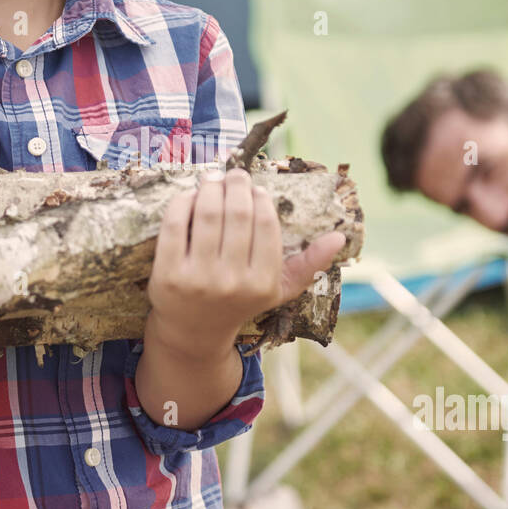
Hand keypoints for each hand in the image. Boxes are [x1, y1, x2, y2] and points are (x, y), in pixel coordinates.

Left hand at [145, 167, 346, 353]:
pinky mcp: (167, 274)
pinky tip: (191, 195)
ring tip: (214, 179)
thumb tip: (340, 237)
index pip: (266, 224)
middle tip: (234, 175)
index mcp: (262, 282)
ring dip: (211, 187)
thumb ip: (310, 264)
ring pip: (207, 213)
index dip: (260, 199)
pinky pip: (175, 224)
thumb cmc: (241, 303)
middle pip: (237, 213)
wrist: (194, 334)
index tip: (256, 189)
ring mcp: (197, 277)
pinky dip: (183, 202)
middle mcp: (231, 281)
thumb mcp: (278, 290)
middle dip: (237, 185)